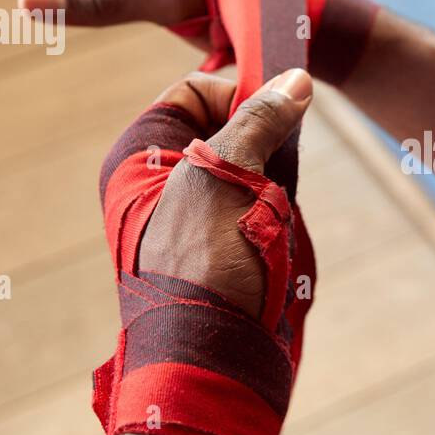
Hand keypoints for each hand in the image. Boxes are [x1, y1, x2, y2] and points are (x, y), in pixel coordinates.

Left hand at [134, 68, 313, 319]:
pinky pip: (261, 215)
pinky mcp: (220, 249)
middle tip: (274, 179)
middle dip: (264, 153)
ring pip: (253, 175)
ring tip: (272, 223)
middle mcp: (159, 183)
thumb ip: (259, 121)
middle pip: (228, 133)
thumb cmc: (208, 262)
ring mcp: (191, 218)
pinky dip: (278, 223)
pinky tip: (277, 245)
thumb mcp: (231, 175)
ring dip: (275, 194)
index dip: (237, 94)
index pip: (192, 93)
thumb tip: (294, 80)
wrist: (213, 354)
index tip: (276, 115)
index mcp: (139, 158)